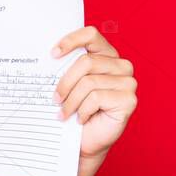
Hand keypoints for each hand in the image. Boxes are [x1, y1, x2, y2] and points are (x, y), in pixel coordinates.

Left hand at [51, 26, 137, 158]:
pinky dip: (82, 110)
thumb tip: (47, 56)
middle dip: (64, 82)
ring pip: (88, 82)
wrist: (85, 141)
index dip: (71, 40)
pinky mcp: (128, 99)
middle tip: (54, 99)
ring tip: (63, 113)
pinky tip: (81, 119)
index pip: (90, 35)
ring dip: (70, 101)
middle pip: (86, 62)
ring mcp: (128, 82)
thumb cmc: (75, 110)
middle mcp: (121, 65)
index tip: (52, 54)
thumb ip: (65, 68)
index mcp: (106, 55)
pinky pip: (96, 98)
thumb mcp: (69, 85)